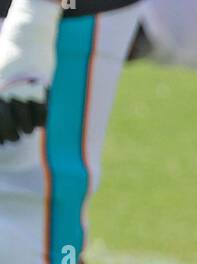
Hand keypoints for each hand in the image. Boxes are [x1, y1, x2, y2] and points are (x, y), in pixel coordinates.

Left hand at [0, 0, 58, 145]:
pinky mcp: (41, 91)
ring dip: (26, 129)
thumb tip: (2, 124)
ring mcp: (24, 91)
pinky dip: (39, 123)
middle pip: (9, 128)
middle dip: (11, 136)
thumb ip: (0, 96)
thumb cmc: (9, 57)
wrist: (28, 37)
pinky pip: (42, 118)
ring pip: (26, 126)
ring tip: (25, 129)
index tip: (3, 142)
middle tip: (14, 138)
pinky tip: (36, 120)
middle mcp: (7, 91)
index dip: (1, 136)